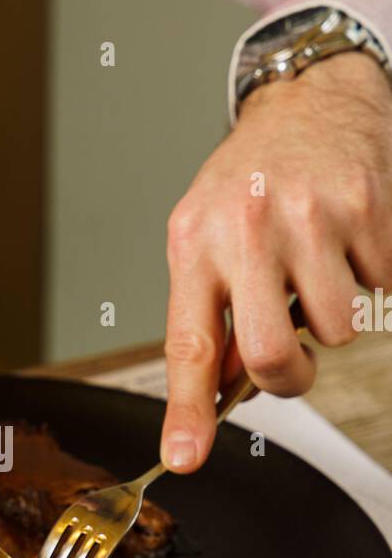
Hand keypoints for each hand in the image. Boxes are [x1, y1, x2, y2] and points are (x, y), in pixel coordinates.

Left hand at [161, 51, 391, 471]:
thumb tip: (224, 390)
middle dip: (287, 376)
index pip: (188, 343)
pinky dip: (366, 277)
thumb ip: (210, 312)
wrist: (310, 99)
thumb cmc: (251, 179)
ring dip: (331, 316)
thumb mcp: (206, 237)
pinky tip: (345, 241)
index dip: (187, 409)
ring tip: (316, 268)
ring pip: (335, 329)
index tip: (185, 457)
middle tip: (291, 358)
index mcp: (195, 241)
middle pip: (269, 354)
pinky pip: (377, 288)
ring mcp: (309, 217)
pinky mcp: (366, 209)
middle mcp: (247, 227)